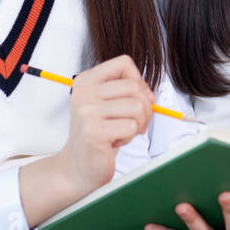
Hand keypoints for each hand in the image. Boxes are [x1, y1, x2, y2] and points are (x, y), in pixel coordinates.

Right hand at [55, 55, 153, 194]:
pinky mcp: (94, 132)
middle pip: (135, 87)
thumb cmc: (98, 134)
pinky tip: (115, 142)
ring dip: (138, 124)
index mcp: (86, 81)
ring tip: (122, 132)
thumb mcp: (107, 105)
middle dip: (145, 107)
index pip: (124, 63)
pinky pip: (131, 127)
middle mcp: (84, 93)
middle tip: (136, 122)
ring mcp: (87, 112)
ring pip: (137, 107)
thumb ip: (126, 91)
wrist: (78, 166)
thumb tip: (151, 94)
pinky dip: (130, 137)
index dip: (139, 81)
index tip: (137, 98)